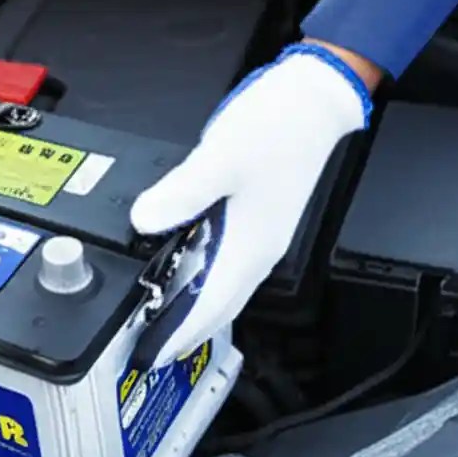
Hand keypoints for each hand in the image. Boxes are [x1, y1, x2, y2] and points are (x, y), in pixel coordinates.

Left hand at [129, 42, 375, 367]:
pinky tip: (180, 268)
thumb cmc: (277, 126)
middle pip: (216, 306)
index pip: (209, 307)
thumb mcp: (221, 158)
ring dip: (192, 307)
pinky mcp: (254, 217)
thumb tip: (145, 220)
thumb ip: (182, 192)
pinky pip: (223, 262)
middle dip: (183, 331)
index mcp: (250, 246)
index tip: (151, 357)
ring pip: (220, 286)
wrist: (313, 99)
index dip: (178, 335)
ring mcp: (258, 234)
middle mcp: (257, 249)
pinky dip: (200, 277)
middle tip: (149, 348)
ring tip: (158, 320)